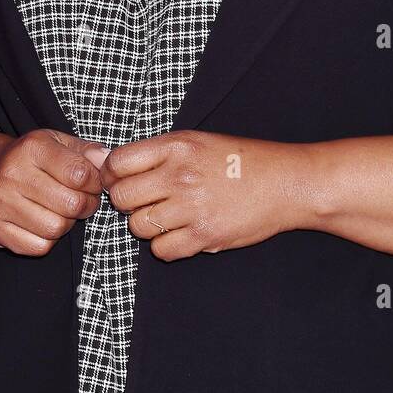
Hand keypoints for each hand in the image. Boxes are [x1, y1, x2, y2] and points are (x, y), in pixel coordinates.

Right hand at [0, 128, 108, 255]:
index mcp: (32, 147)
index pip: (80, 174)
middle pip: (71, 204)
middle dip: (85, 205)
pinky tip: (44, 222)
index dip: (95, 183)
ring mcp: (0, 202)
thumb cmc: (35, 159)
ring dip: (67, 223)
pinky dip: (49, 239)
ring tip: (61, 210)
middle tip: (81, 199)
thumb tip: (107, 160)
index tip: (92, 183)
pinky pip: (39, 247)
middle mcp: (11, 173)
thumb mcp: (61, 143)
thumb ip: (88, 151)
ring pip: (55, 228)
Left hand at [99, 129, 313, 260]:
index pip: (118, 162)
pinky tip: (182, 233)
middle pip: (122, 197)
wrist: (287, 183)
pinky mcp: (204, 235)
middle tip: (146, 201)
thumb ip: (156, 153)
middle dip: (128, 202)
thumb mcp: (199, 142)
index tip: (120, 180)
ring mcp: (191, 207)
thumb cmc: (242, 160)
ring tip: (168, 217)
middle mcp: (180, 175)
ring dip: (147, 225)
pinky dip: (166, 246)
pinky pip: (161, 250)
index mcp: (177, 146)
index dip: (112, 174)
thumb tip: (105, 163)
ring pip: (138, 226)